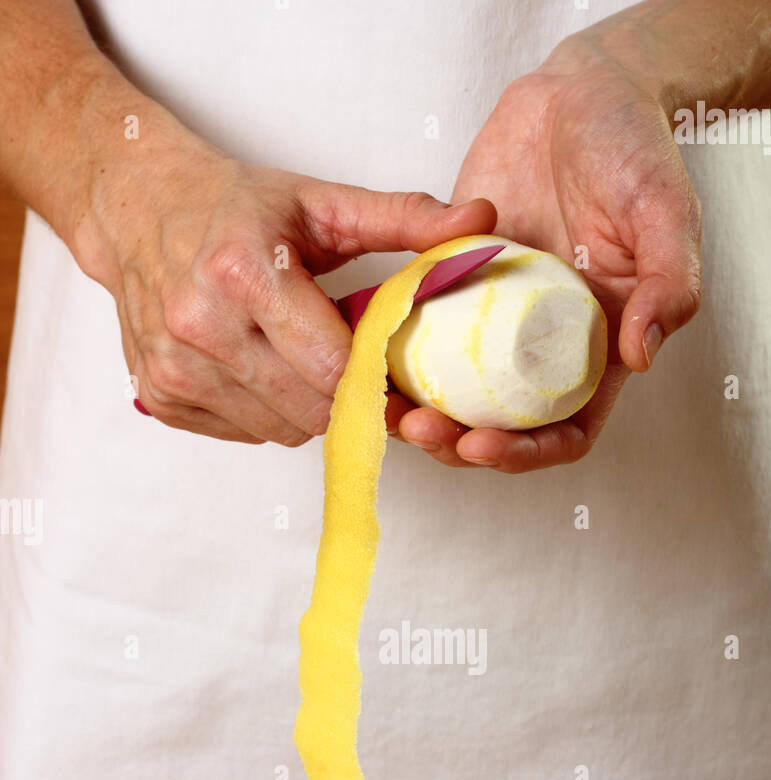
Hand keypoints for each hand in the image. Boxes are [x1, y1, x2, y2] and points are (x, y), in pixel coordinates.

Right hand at [80, 138, 495, 443]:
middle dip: (345, 395)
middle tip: (351, 362)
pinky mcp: (160, 397)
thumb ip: (404, 220)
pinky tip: (261, 367)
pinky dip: (266, 412)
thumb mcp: (321, 203)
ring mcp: (173, 368)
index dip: (375, 378)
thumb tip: (481, 222)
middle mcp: (200, 326)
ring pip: (282, 431)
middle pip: (312, 409)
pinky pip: (246, 435)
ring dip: (307, 406)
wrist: (137, 210)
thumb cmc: (235, 208)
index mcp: (243, 273)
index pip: (335, 368)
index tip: (394, 371)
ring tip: (300, 357)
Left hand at [393, 30, 700, 472]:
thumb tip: (642, 354)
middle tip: (416, 427)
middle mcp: (543, 346)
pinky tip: (367, 349)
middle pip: (500, 426)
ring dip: (419, 408)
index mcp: (599, 349)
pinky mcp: (456, 283)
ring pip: (453, 391)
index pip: (566, 431)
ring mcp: (495, 319)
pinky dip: (396, 348)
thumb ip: (670, 284)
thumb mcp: (669, 213)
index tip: (481, 445)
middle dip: (456, 441)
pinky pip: (422, 328)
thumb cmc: (637, 149)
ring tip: (385, 403)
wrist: (583, 90)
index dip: (526, 453)